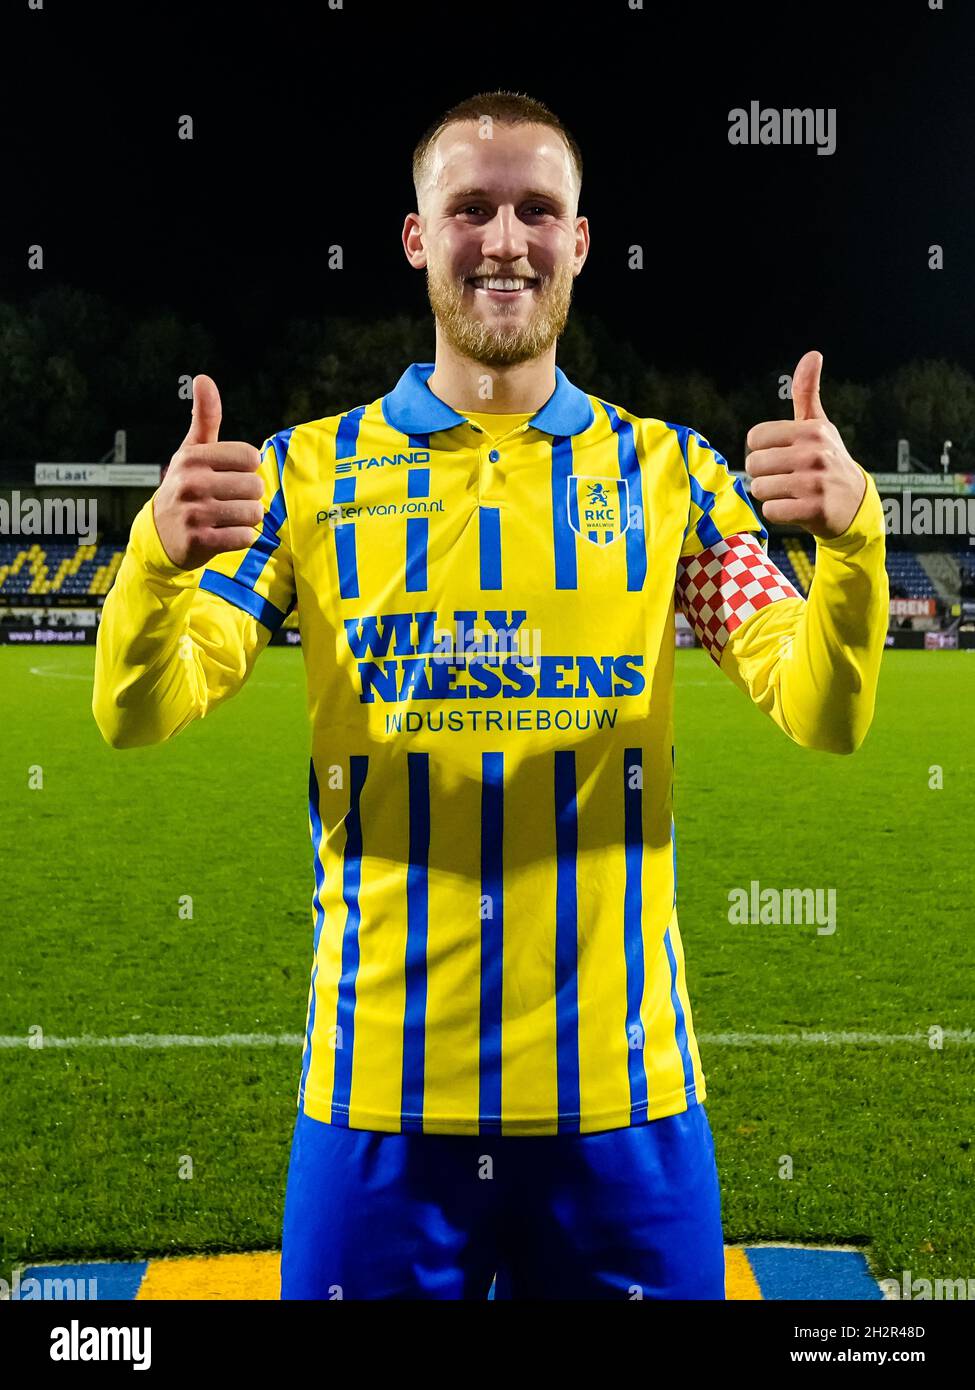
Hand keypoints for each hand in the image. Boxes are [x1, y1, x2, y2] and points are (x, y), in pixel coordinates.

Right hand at [152, 375, 264, 569]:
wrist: (159, 535)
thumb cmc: (185, 486)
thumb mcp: (191, 451)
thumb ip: (204, 417)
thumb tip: (204, 378)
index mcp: (193, 457)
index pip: (250, 457)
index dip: (247, 469)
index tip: (229, 475)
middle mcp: (191, 483)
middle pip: (255, 486)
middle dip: (249, 496)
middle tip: (229, 500)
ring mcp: (194, 513)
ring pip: (253, 513)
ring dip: (247, 518)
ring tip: (227, 517)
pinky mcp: (200, 541)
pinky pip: (244, 537)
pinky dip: (241, 537)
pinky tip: (224, 534)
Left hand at [745, 351, 866, 539]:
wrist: (856, 505)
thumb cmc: (829, 462)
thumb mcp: (819, 426)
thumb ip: (808, 392)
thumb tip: (812, 354)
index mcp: (811, 430)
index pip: (755, 437)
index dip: (763, 450)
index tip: (782, 456)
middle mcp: (814, 454)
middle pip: (753, 464)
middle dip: (764, 474)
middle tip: (786, 478)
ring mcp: (815, 483)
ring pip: (759, 488)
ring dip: (770, 495)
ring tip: (791, 492)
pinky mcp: (814, 510)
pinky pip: (770, 511)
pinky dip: (778, 513)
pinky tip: (796, 508)